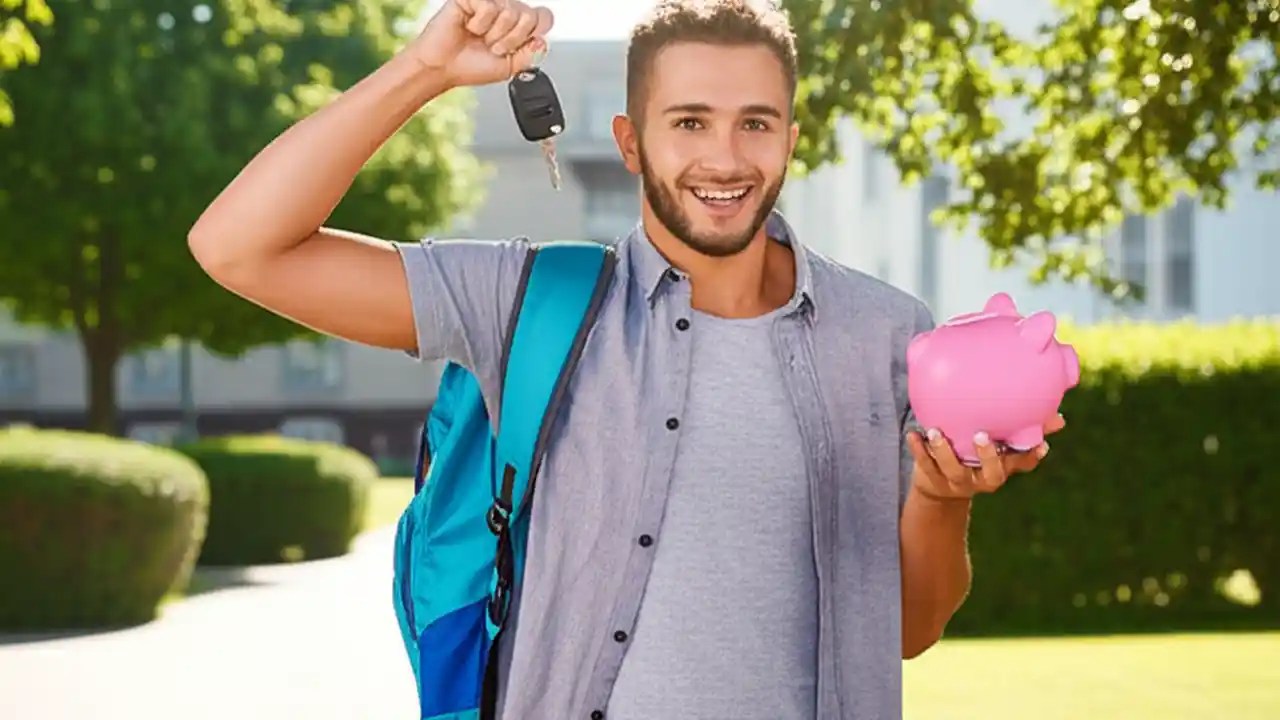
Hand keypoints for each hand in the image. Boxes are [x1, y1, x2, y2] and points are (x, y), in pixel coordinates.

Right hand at [409, 0, 554, 88]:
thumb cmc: (470, 66)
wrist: (443, 68)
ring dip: (494, 34)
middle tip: (494, 47)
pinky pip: (488, 6)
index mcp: (518, 25)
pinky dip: (479, 24)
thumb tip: (541, 41)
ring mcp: (491, 2)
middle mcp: (507, 10)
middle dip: (512, 40)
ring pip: (510, 11)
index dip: (536, 32)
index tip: (519, 47)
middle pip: (530, 16)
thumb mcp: (510, 68)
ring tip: (480, 38)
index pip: (545, 17)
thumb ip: (531, 56)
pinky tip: (470, 27)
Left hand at [906, 414, 1066, 502]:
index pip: (1022, 464)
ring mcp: (957, 481)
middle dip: (987, 456)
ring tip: (935, 432)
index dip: (1031, 456)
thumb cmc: (974, 455)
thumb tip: (1059, 417)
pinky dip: (918, 450)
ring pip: (952, 468)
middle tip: (981, 436)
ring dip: (943, 450)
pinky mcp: (933, 479)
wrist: (940, 489)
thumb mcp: (999, 446)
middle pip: (990, 473)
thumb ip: (1022, 430)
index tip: (1041, 444)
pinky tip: (913, 434)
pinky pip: (925, 465)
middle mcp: (982, 478)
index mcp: (1002, 468)